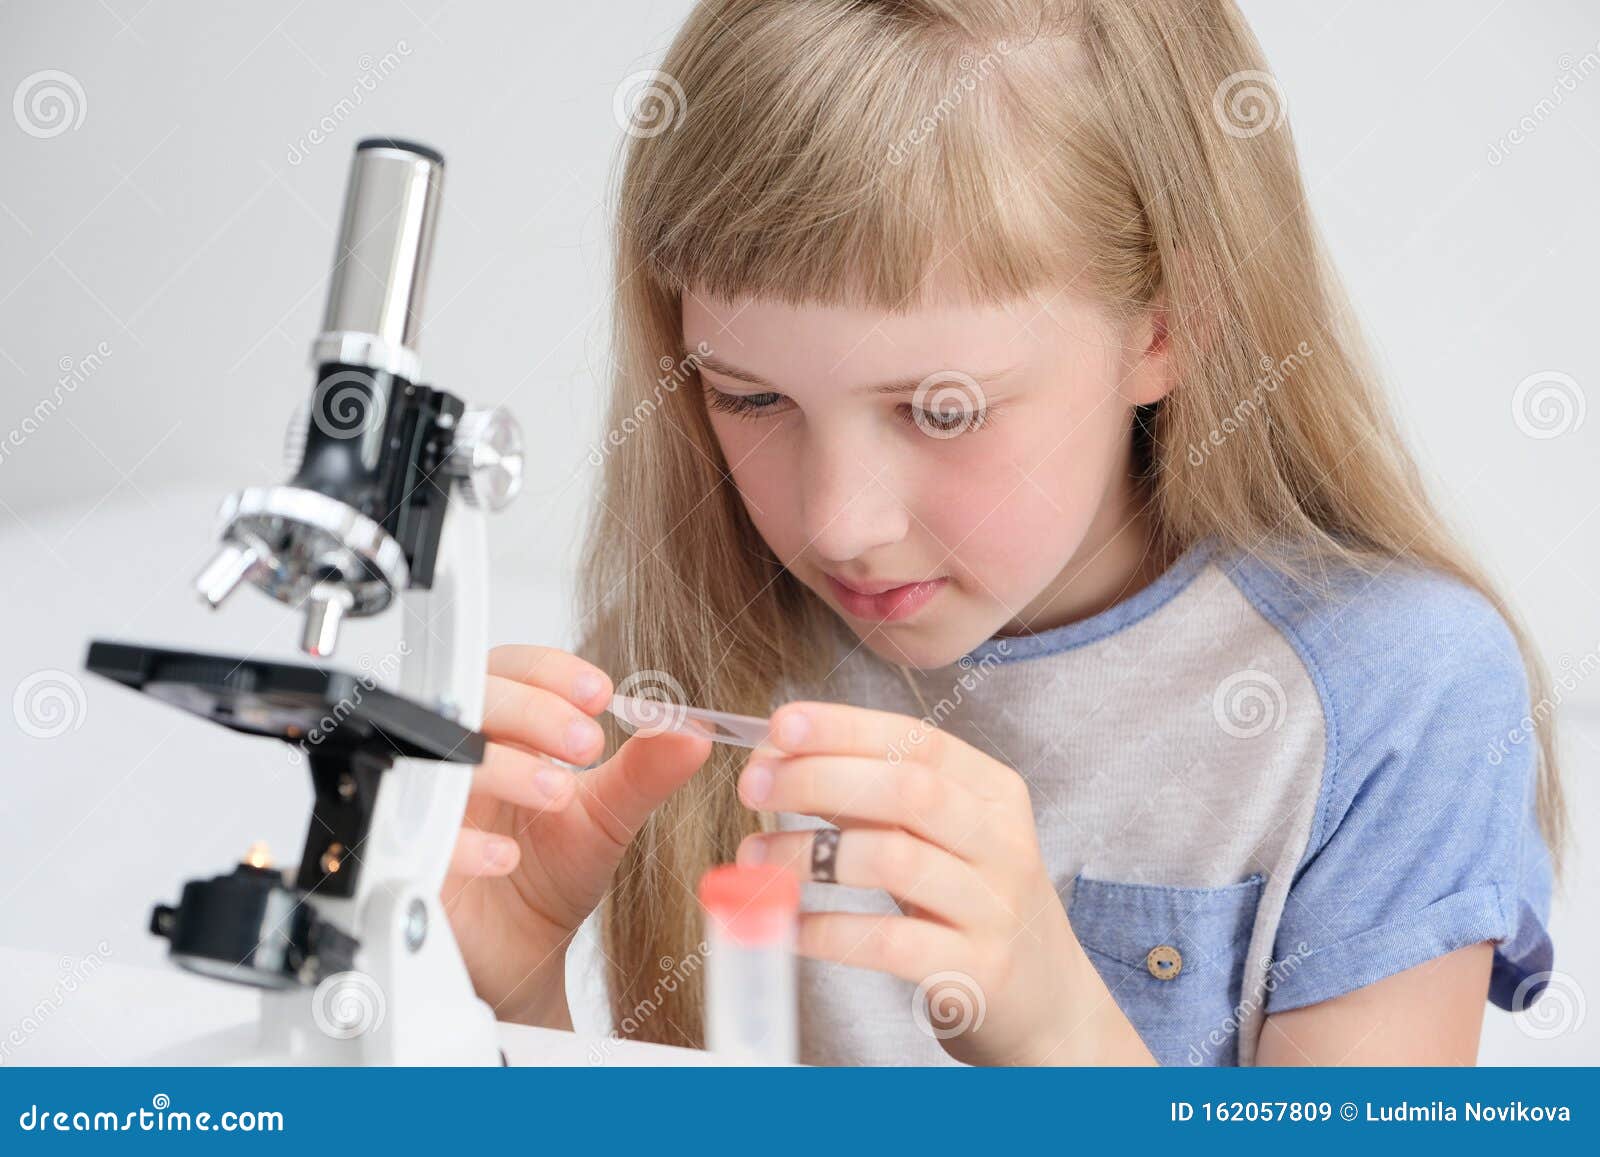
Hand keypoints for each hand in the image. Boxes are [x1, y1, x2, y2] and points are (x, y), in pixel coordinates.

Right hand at [442, 644, 712, 1028]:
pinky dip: (465, 843)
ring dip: (507, 767)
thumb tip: (692, 729)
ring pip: (443, 758)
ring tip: (559, 792)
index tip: (601, 695)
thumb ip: (647, 770)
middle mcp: (462, 756)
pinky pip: (417, 837)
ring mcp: (431, 803)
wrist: (524, 948)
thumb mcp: (610, 814)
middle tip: (587, 743)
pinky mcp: (413, 858)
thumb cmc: (553, 869)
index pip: (512, 669)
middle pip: (475, 699)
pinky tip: (507, 856)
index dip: (551, 672)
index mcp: (505, 729)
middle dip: (534, 712)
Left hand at [732, 700, 1153, 1065]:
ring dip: (809, 854)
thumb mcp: (942, 837)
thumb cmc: (972, 903)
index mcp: (994, 792)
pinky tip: (786, 925)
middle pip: (908, 790)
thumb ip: (873, 796)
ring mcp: (994, 908)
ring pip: (894, 859)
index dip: (845, 728)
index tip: (780, 726)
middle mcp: (1002, 842)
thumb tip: (780, 759)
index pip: (918, 740)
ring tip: (754, 858)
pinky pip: (888, 941)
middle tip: (754, 788)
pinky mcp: (976, 971)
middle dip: (820, 779)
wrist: (1048, 1003)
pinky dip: (827, 930)